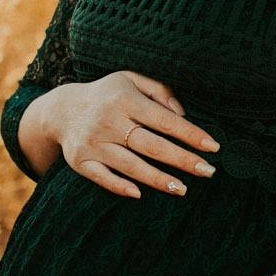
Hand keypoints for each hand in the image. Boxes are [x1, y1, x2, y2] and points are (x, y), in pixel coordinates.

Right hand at [34, 71, 218, 198]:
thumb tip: (182, 114)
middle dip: (183, 160)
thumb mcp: (131, 80)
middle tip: (209, 171)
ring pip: (131, 165)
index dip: (190, 134)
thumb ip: (160, 90)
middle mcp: (108, 122)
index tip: (213, 146)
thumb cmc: (108, 95)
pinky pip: (102, 177)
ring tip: (183, 189)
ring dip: (158, 179)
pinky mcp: (81, 162)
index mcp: (125, 100)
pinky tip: (140, 195)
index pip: (164, 120)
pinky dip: (119, 186)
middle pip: (152, 145)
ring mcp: (93, 143)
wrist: (62, 110)